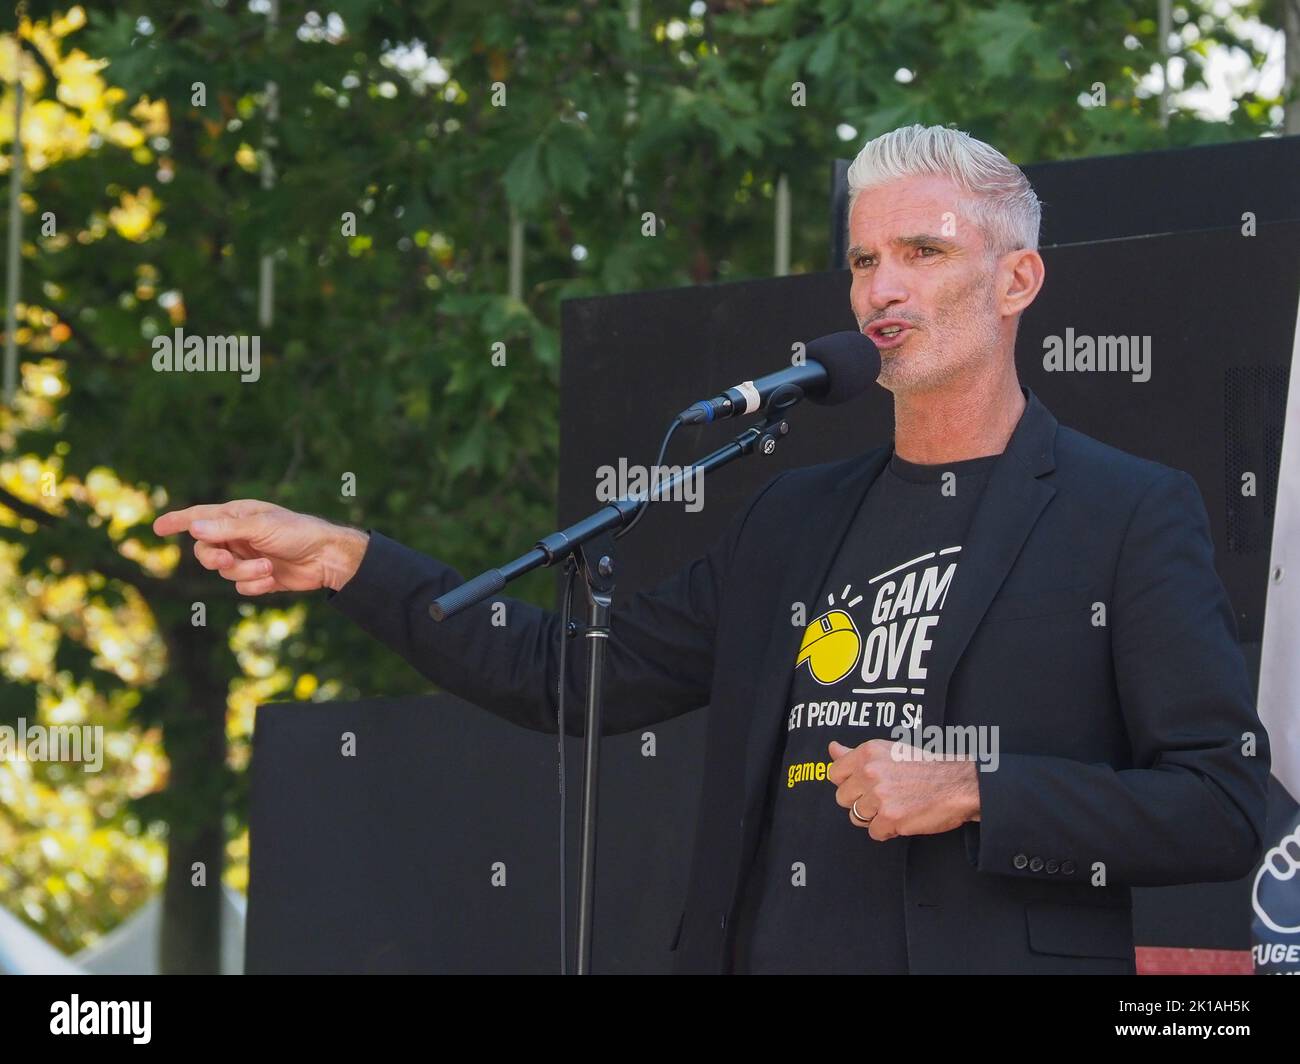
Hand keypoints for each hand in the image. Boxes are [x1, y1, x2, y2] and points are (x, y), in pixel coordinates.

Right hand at [152, 499, 368, 594]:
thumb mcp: (261, 526)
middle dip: (213, 559)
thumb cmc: (297, 532)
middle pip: (205, 551)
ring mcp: (247, 557)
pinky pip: (240, 587)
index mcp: (236, 516)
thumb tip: (193, 528)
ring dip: (244, 573)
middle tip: (228, 560)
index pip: (199, 517)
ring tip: (268, 566)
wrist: (326, 557)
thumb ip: (226, 529)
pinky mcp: (258, 577)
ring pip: (224, 572)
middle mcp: (238, 536)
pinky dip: (254, 586)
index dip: (177, 521)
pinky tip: (273, 579)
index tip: (157, 527)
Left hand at [826, 738, 980, 841]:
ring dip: (874, 817)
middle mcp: (870, 772)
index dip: (849, 783)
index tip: (864, 785)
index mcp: (867, 753)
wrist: (959, 784)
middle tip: (883, 798)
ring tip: (895, 807)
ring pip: (856, 817)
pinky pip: (874, 832)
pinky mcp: (891, 818)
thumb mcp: (888, 751)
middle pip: (843, 798)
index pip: (835, 774)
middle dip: (860, 802)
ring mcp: (879, 796)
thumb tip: (832, 748)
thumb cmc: (925, 767)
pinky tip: (903, 818)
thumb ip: (855, 753)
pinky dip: (887, 831)